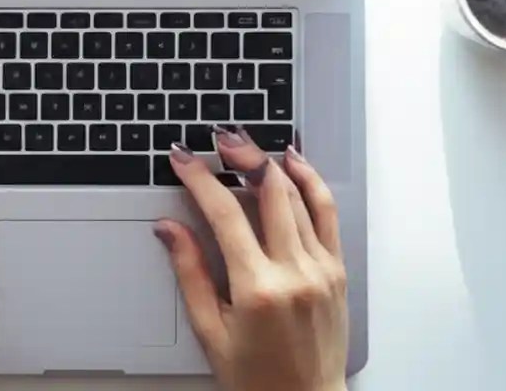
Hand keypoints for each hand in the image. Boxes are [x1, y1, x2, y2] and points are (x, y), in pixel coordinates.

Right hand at [156, 131, 348, 390]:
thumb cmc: (256, 378)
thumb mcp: (210, 330)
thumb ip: (190, 272)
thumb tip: (169, 228)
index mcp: (258, 289)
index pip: (223, 214)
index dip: (199, 178)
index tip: (182, 158)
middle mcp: (295, 273)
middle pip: (268, 192)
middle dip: (240, 156)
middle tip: (217, 138)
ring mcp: (321, 269)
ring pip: (298, 196)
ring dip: (271, 164)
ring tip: (247, 144)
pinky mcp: (337, 270)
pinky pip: (326, 213)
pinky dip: (310, 182)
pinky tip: (294, 163)